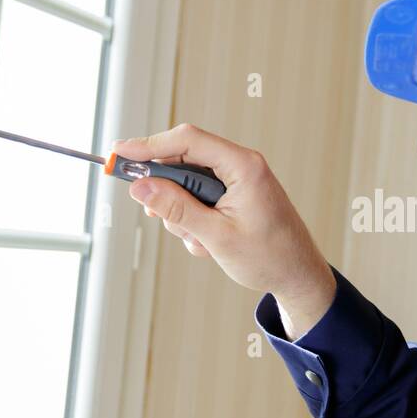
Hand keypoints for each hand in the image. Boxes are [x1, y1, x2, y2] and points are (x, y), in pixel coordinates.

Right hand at [113, 124, 335, 337]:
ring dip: (184, 217)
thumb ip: (177, 209)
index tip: (118, 154)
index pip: (187, 140)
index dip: (148, 145)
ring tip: (203, 242)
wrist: (298, 276)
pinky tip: (211, 245)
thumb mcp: (217, 236)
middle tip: (155, 215)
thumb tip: (141, 188)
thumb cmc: (270, 257)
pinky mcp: (233, 196)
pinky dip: (196, 224)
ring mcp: (237, 181)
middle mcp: (241, 166)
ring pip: (187, 186)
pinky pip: (199, 201)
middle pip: (182, 162)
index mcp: (243, 166)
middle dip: (167, 193)